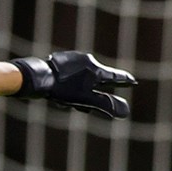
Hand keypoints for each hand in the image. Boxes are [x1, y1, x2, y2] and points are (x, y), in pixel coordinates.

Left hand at [13, 51, 136, 118]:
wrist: (39, 76)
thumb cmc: (63, 89)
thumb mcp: (86, 100)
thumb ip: (105, 104)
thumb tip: (126, 112)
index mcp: (96, 70)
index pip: (115, 77)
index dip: (124, 81)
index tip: (132, 81)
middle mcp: (88, 61)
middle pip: (99, 77)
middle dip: (97, 90)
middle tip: (93, 101)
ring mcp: (75, 58)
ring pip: (85, 76)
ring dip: (82, 88)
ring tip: (70, 100)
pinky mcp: (63, 59)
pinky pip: (73, 72)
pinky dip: (72, 82)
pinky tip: (61, 90)